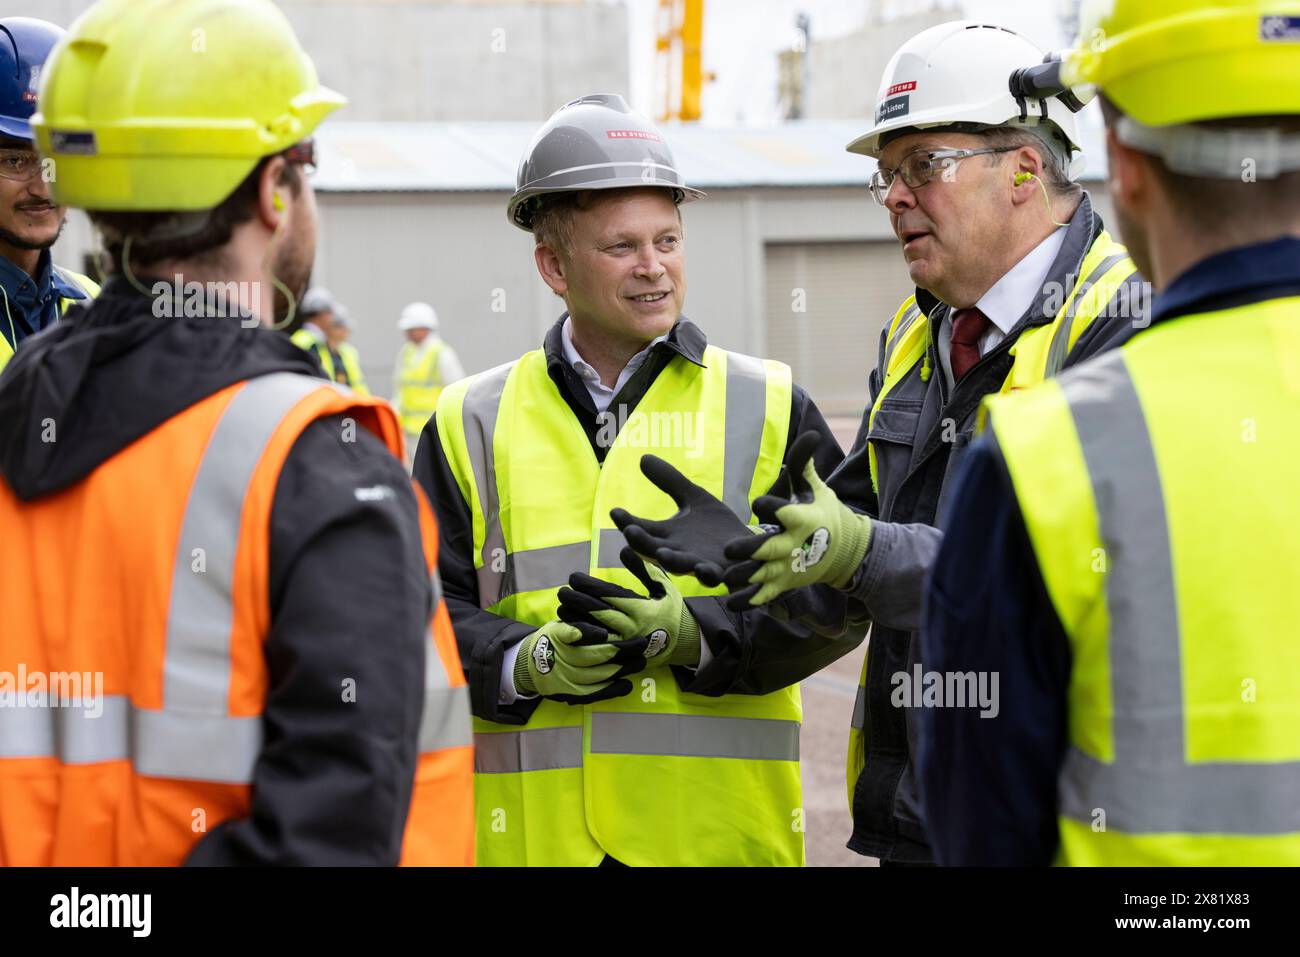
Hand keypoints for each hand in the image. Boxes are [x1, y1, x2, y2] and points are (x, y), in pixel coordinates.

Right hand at [513, 620, 647, 703]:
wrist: (530, 666)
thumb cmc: (552, 641)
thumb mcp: (558, 627)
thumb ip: (575, 627)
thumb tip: (600, 632)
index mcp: (561, 642)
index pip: (589, 641)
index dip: (609, 639)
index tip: (628, 635)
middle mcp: (563, 664)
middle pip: (598, 659)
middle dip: (624, 651)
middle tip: (643, 644)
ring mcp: (568, 682)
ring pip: (600, 677)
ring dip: (623, 670)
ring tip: (641, 662)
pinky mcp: (572, 696)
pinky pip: (595, 694)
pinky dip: (612, 690)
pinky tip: (627, 685)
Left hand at [556, 548, 701, 668]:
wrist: (683, 642)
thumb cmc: (672, 610)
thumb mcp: (664, 586)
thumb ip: (644, 569)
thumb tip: (623, 549)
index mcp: (643, 610)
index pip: (611, 596)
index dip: (590, 586)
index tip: (574, 577)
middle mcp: (632, 629)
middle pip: (599, 614)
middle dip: (578, 601)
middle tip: (562, 591)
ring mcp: (625, 645)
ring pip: (595, 633)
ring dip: (575, 620)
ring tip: (561, 606)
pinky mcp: (621, 655)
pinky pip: (597, 647)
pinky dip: (582, 636)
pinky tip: (569, 626)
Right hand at [610, 455, 759, 586]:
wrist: (746, 547)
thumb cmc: (714, 527)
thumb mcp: (694, 498)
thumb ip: (670, 481)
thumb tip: (643, 457)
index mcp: (668, 536)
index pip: (642, 529)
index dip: (628, 522)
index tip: (615, 511)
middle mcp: (678, 552)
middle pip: (654, 550)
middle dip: (642, 543)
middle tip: (629, 533)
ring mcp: (698, 564)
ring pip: (680, 566)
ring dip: (671, 561)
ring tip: (662, 554)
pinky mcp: (720, 572)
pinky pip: (712, 576)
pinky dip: (707, 574)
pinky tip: (703, 568)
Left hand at [721, 431, 871, 608]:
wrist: (847, 551)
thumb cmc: (824, 513)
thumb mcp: (815, 488)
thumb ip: (804, 463)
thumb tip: (812, 432)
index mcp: (802, 519)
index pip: (784, 512)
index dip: (770, 506)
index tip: (758, 503)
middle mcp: (795, 546)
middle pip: (770, 549)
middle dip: (750, 550)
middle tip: (729, 549)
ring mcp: (789, 568)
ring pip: (764, 575)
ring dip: (744, 577)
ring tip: (725, 577)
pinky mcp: (785, 584)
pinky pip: (765, 595)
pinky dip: (749, 600)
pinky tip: (731, 600)